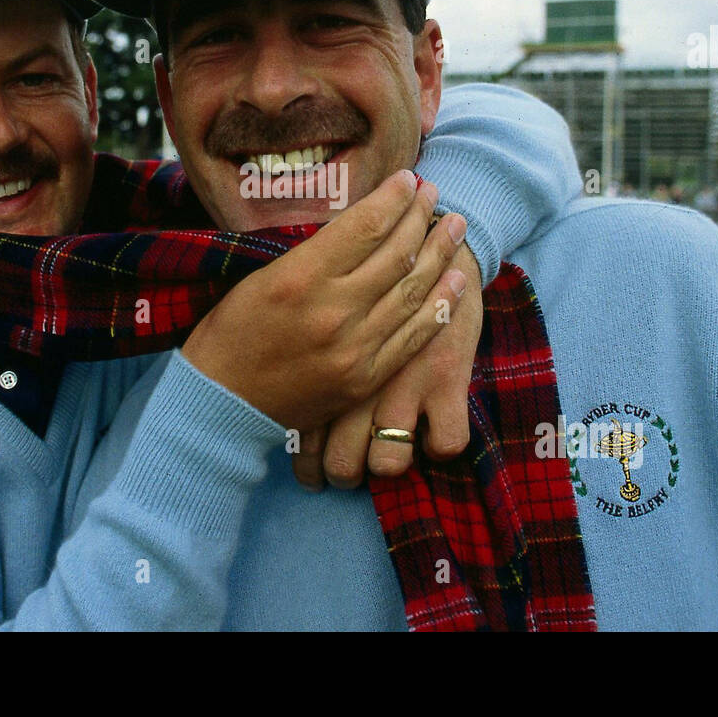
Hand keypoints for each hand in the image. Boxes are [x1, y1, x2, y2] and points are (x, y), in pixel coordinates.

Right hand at [181, 170, 469, 432]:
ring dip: (441, 253)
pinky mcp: (367, 378)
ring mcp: (355, 349)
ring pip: (413, 290)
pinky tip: (457, 279)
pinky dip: (441, 304)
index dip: (393, 197)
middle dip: (421, 216)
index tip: (408, 178)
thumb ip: (313, 253)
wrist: (224, 404)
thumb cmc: (231, 333)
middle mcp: (333, 311)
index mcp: (300, 278)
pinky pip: (415, 336)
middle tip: (435, 192)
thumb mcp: (261, 277)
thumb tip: (363, 224)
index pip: (364, 226)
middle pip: (396, 252)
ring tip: (455, 226)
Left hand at [295, 242, 480, 489]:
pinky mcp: (447, 376)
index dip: (304, 465)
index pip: (303, 431)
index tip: (305, 473)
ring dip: (381, 471)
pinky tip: (430, 440)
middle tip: (331, 476)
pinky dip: (438, 449)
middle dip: (336, 476)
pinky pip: (445, 441)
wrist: (442, 240)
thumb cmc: (373, 265)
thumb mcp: (322, 289)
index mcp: (320, 346)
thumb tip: (271, 385)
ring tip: (376, 464)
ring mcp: (403, 377)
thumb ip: (305, 336)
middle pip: (341, 459)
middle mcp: (357, 366)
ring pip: (388, 462)